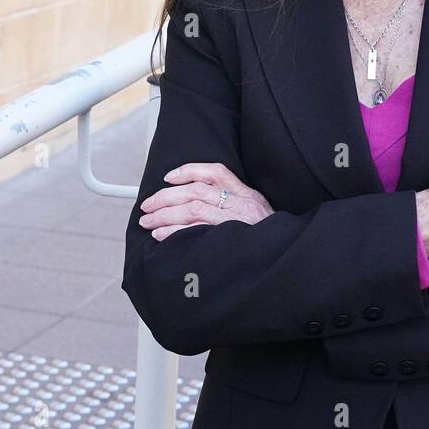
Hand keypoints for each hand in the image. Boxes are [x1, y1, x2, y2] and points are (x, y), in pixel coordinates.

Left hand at [138, 162, 274, 240]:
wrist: (281, 257)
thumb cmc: (264, 237)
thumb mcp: (257, 212)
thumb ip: (234, 202)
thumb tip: (196, 199)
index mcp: (247, 195)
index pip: (216, 172)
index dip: (189, 171)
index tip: (168, 177)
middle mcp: (241, 204)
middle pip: (196, 191)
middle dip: (166, 197)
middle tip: (147, 206)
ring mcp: (235, 222)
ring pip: (193, 208)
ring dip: (165, 214)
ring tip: (148, 222)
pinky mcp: (228, 240)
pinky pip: (195, 231)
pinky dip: (173, 232)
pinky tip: (161, 235)